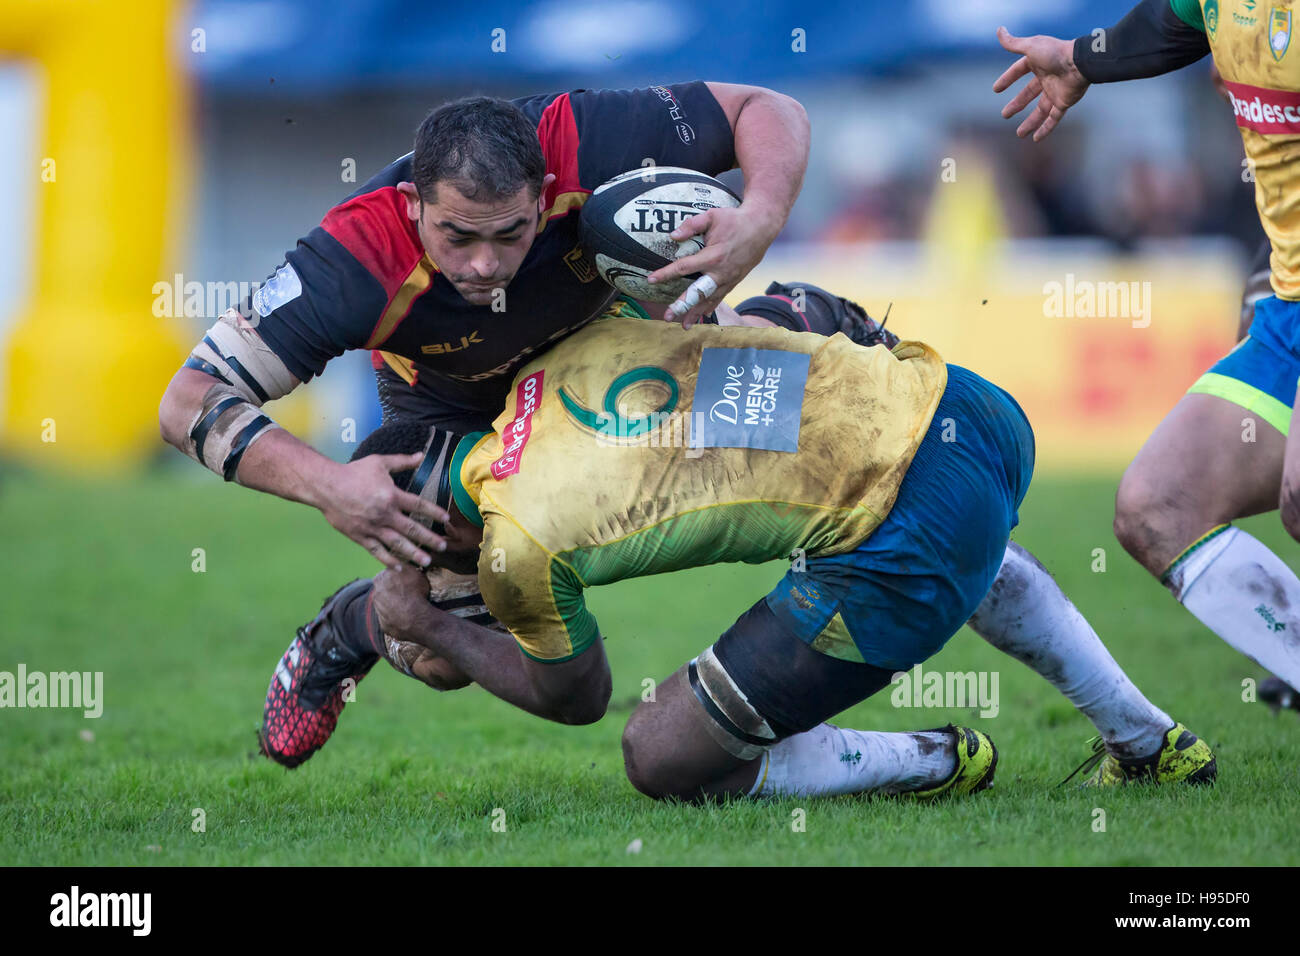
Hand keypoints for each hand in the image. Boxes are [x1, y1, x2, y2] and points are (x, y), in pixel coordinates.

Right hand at [317, 453, 449, 567]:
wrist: (325, 486)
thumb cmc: (353, 472)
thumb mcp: (379, 462)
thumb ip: (402, 461)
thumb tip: (421, 455)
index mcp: (391, 496)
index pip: (418, 506)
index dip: (434, 512)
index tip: (447, 519)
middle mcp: (385, 514)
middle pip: (412, 529)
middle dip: (429, 539)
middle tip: (443, 547)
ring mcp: (372, 527)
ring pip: (397, 544)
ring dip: (413, 554)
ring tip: (427, 562)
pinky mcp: (360, 536)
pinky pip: (377, 551)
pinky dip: (388, 560)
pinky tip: (400, 568)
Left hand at [372, 564, 436, 643]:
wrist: (414, 617)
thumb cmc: (415, 592)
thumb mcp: (413, 572)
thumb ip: (404, 567)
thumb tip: (402, 564)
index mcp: (380, 578)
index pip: (386, 575)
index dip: (396, 577)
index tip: (405, 580)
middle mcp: (376, 594)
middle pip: (383, 590)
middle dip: (393, 591)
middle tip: (407, 594)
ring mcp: (378, 611)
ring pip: (386, 605)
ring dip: (394, 605)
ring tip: (409, 606)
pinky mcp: (383, 625)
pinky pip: (390, 620)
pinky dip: (397, 618)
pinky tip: (407, 617)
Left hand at [646, 204, 780, 326]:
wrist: (762, 226)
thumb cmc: (735, 220)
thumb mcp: (712, 216)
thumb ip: (691, 225)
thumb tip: (673, 236)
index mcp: (713, 256)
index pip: (684, 267)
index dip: (666, 274)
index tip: (651, 280)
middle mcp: (721, 272)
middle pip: (697, 292)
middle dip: (682, 305)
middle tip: (668, 316)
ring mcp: (729, 278)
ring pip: (710, 299)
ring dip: (696, 313)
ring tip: (684, 325)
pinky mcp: (735, 280)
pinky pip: (721, 297)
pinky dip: (711, 307)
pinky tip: (702, 315)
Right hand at [993, 26, 1089, 141]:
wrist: (1080, 63)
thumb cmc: (1055, 53)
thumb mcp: (1030, 47)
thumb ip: (1013, 43)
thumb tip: (999, 30)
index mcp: (1038, 64)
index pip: (1019, 71)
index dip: (1007, 79)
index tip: (996, 89)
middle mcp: (1046, 78)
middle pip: (1028, 94)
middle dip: (1017, 105)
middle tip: (1005, 114)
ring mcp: (1055, 91)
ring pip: (1040, 110)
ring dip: (1030, 122)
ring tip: (1019, 134)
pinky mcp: (1064, 102)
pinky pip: (1053, 118)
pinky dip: (1045, 129)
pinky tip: (1036, 139)